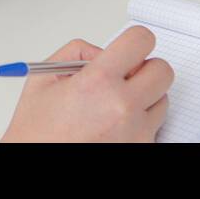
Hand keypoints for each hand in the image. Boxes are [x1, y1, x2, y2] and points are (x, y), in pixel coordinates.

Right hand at [2, 27, 172, 141]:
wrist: (36, 159)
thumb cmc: (38, 130)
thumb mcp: (44, 78)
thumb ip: (77, 53)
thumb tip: (105, 52)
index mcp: (97, 82)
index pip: (141, 41)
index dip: (136, 39)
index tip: (131, 46)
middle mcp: (122, 107)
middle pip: (163, 71)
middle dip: (146, 69)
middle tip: (125, 76)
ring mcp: (136, 133)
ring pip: (162, 100)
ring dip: (144, 98)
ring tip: (114, 106)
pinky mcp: (142, 149)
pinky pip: (155, 127)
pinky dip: (139, 123)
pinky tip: (113, 126)